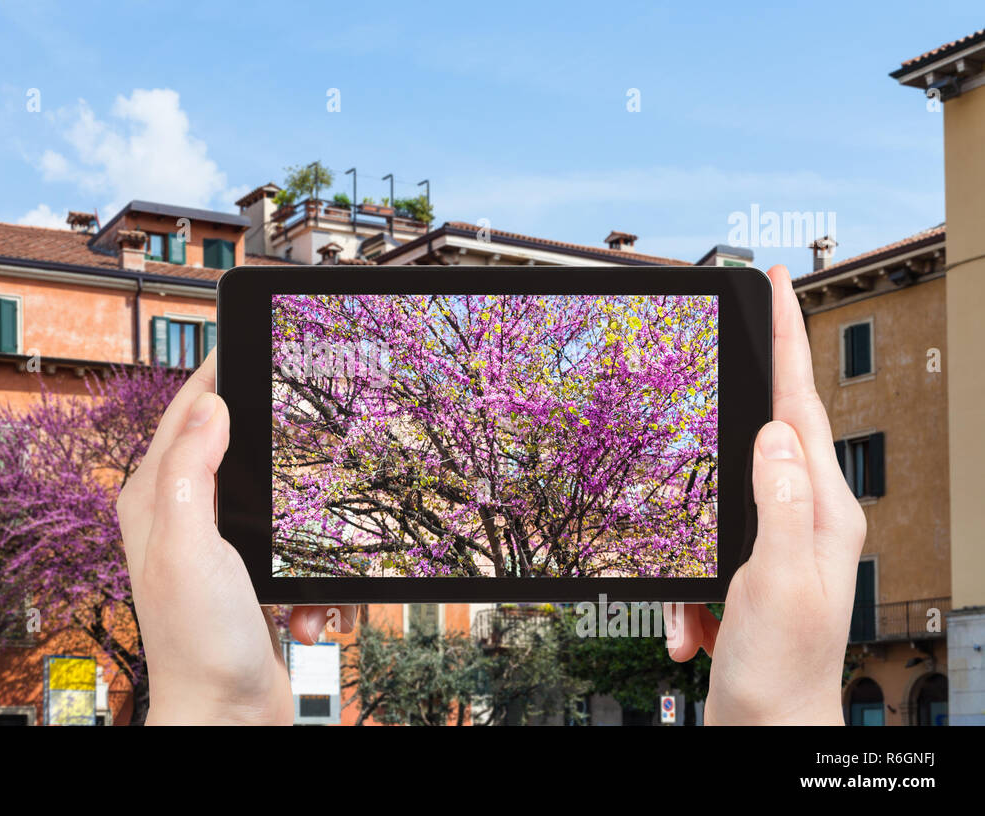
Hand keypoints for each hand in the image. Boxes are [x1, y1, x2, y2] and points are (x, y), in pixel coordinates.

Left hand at [116, 350, 357, 724]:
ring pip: (281, 503)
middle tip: (317, 439)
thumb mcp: (190, 545)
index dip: (219, 370)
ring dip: (308, 536)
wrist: (228, 719)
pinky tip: (307, 613)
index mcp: (156, 498)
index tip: (253, 338)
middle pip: (239, 448)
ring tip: (305, 576)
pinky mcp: (252, 580)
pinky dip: (314, 584)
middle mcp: (182, 517)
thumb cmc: (198, 642)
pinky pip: (300, 555)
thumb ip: (191, 471)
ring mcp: (219, 549)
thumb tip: (210, 406)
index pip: (187, 411)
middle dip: (282, 453)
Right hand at [665, 265, 866, 724]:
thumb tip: (772, 432)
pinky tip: (690, 636)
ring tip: (695, 618)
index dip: (787, 341)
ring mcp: (777, 547)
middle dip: (726, 427)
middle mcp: (806, 520)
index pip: (801, 406)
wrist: (769, 734)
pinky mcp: (746, 575)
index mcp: (822, 511)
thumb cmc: (782, 672)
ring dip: (688, 559)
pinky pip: (699, 557)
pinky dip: (682, 596)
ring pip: (715, 505)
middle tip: (711, 376)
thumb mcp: (773, 580)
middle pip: (760, 441)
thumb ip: (776, 502)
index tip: (776, 285)